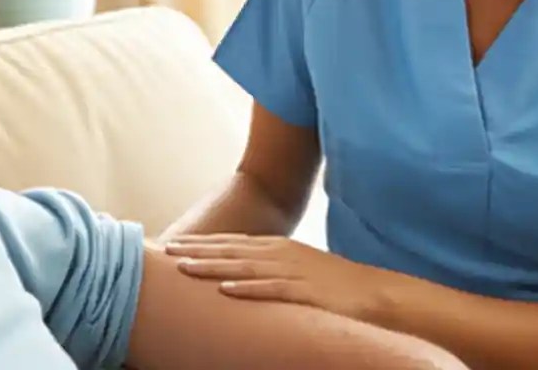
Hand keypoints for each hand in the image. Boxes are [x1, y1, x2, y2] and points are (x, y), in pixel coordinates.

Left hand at [165, 234, 385, 322]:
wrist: (372, 293)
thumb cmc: (330, 285)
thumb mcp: (294, 270)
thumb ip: (267, 269)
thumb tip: (237, 275)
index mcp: (276, 247)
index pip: (230, 243)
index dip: (201, 243)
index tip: (172, 244)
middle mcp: (280, 254)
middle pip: (229, 251)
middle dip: (196, 251)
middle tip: (165, 252)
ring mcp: (292, 271)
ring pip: (243, 267)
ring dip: (212, 266)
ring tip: (184, 268)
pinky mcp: (305, 291)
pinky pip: (271, 289)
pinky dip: (247, 288)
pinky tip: (226, 289)